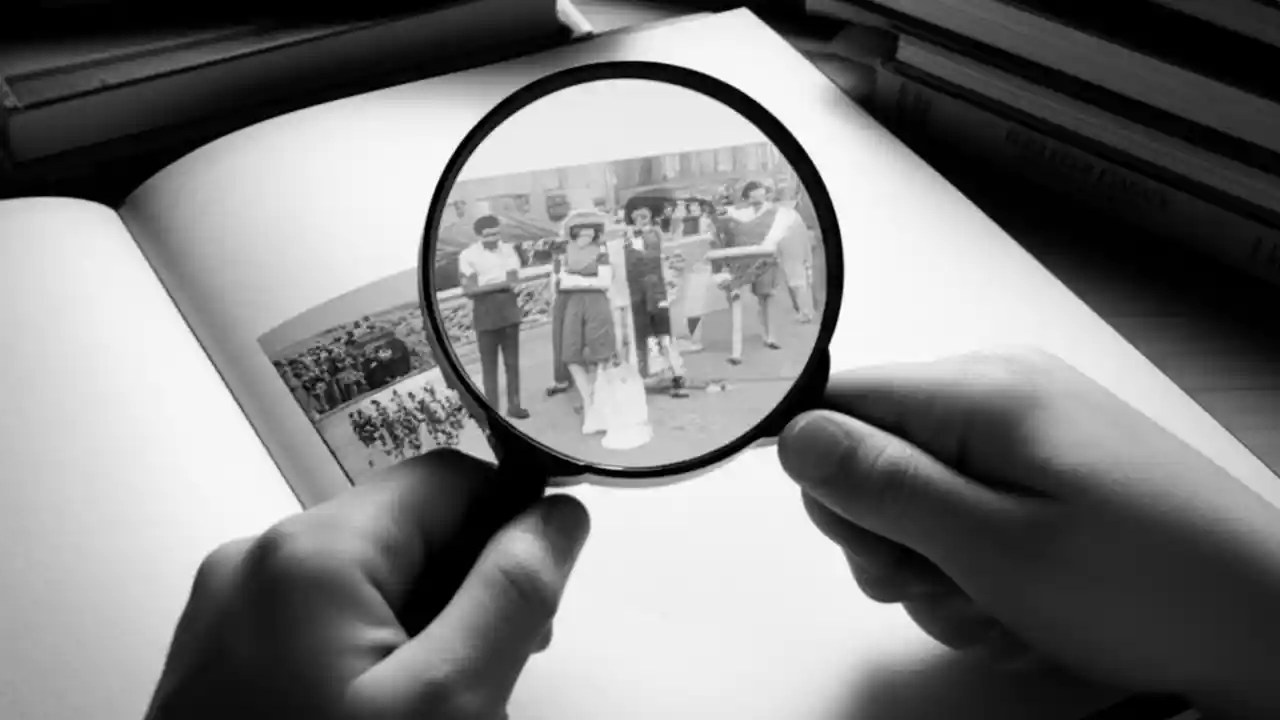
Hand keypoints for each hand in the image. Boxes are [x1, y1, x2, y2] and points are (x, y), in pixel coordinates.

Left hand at [145, 450, 590, 719]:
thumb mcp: (447, 703)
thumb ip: (511, 594)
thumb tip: (556, 517)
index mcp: (308, 554)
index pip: (446, 478)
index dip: (510, 520)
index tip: (541, 581)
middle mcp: (253, 565)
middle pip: (406, 529)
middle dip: (467, 586)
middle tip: (498, 667)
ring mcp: (229, 613)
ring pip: (368, 580)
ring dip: (424, 626)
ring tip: (440, 709)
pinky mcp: (222, 657)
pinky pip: (321, 622)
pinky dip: (372, 655)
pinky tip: (388, 717)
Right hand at [776, 349, 1279, 719]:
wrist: (1269, 625)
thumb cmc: (1149, 586)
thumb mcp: (995, 547)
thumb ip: (884, 486)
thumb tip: (791, 435)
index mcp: (980, 391)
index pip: (837, 405)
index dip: (833, 485)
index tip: (876, 547)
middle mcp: (999, 395)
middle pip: (874, 462)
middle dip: (894, 546)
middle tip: (951, 591)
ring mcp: (1027, 436)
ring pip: (917, 505)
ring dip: (939, 575)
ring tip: (1003, 611)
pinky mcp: (1048, 475)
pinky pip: (968, 517)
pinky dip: (978, 573)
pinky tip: (1024, 608)